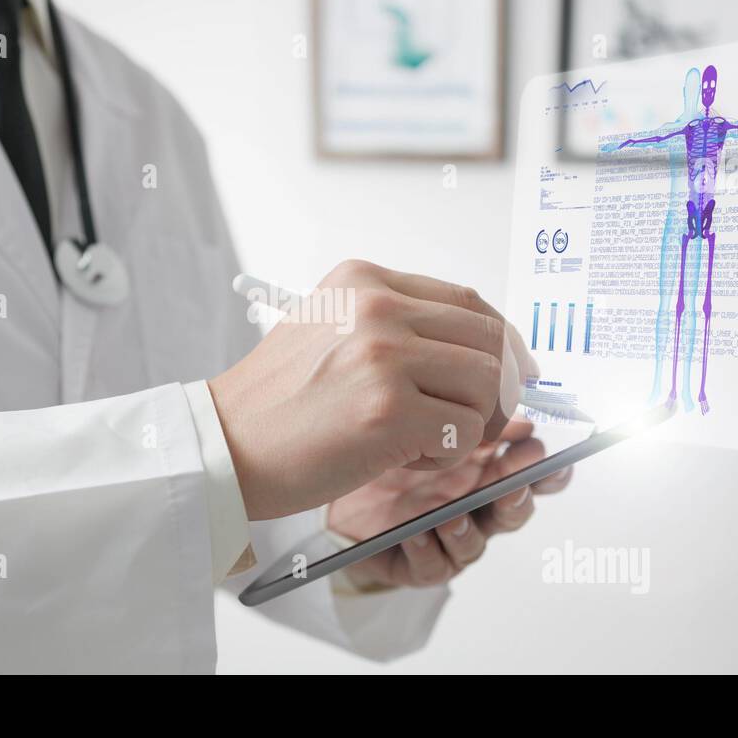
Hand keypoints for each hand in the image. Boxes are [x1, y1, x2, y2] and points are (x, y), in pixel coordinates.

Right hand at [209, 259, 529, 520]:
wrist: (225, 446)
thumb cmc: (277, 402)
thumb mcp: (331, 330)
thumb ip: (398, 326)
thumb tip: (484, 349)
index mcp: (364, 279)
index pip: (467, 301)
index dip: (502, 342)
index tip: (512, 373)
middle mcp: (375, 305)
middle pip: (488, 339)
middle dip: (499, 388)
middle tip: (479, 421)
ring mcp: (383, 354)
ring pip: (485, 384)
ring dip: (468, 424)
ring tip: (420, 440)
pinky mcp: (388, 408)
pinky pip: (463, 430)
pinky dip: (446, 455)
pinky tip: (402, 458)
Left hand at [327, 418, 572, 589]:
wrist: (338, 478)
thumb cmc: (387, 447)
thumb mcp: (426, 422)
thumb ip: (472, 418)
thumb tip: (516, 410)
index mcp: (484, 469)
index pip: (531, 474)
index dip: (548, 471)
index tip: (550, 457)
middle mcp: (473, 504)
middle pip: (512, 510)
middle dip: (517, 498)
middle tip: (514, 483)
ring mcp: (448, 536)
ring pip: (475, 544)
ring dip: (468, 532)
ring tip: (453, 517)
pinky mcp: (418, 562)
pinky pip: (432, 565)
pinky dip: (428, 552)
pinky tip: (416, 535)